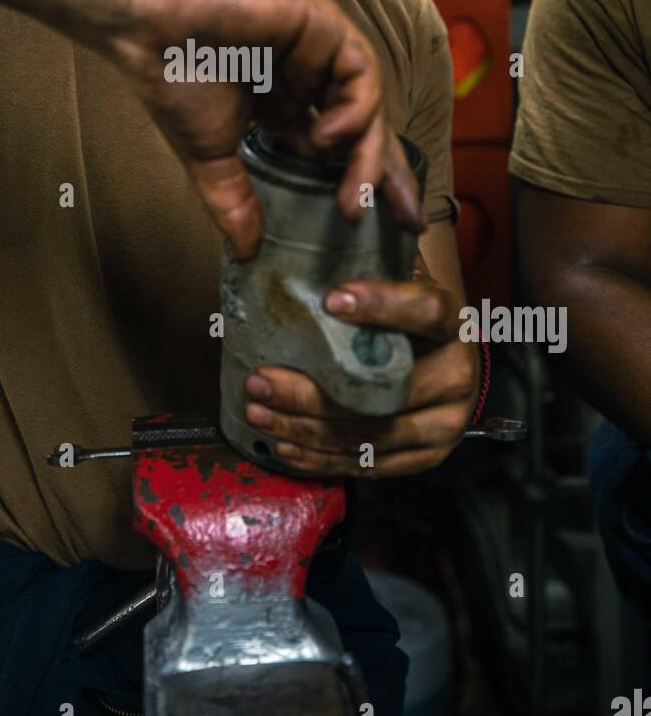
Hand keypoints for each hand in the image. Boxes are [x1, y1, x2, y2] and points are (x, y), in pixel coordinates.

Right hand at [107, 0, 423, 260]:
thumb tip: (244, 253)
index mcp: (284, 101)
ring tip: (354, 195)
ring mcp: (318, 46)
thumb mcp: (211, 154)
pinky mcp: (323, 22)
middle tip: (408, 222)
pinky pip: (360, 71)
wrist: (149, 23)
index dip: (360, 181)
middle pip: (366, 127)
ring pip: (366, 103)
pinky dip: (354, 108)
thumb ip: (233, 200)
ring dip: (366, 153)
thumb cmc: (172, 75)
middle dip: (388, 176)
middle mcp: (308, 73)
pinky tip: (327, 136)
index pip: (337, 145)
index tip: (376, 224)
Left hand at [243, 265, 478, 476]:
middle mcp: (456, 377)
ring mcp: (444, 424)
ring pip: (368, 435)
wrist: (455, 368)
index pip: (425, 311)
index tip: (331, 300)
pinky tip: (285, 444)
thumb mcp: (406, 288)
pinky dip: (322, 458)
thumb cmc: (414, 321)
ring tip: (258, 412)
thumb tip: (318, 251)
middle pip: (383, 392)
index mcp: (453, 325)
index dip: (381, 305)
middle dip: (311, 391)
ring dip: (305, 428)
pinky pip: (369, 464)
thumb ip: (376, 271)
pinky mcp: (427, 457)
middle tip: (260, 380)